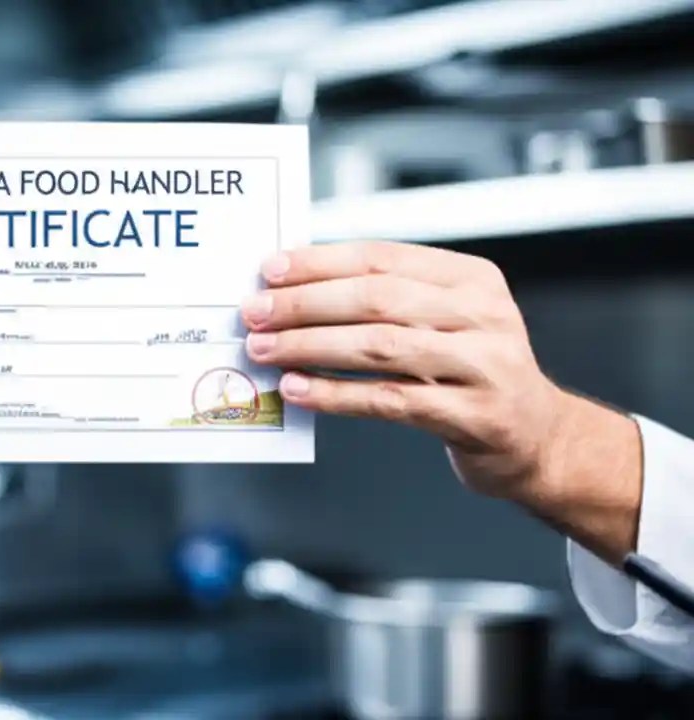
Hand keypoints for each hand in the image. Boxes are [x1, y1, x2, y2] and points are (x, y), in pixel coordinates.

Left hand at [240, 241, 574, 500]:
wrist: (540, 438)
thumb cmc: (475, 373)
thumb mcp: (449, 320)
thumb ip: (389, 300)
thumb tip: (296, 289)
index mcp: (471, 278)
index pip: (382, 257)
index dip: (321, 262)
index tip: (270, 270)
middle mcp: (481, 316)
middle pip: (376, 298)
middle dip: (305, 304)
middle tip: (255, 312)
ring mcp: (483, 366)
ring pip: (380, 346)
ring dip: (311, 346)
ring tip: (265, 350)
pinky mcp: (473, 416)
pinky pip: (389, 400)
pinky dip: (337, 394)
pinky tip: (299, 390)